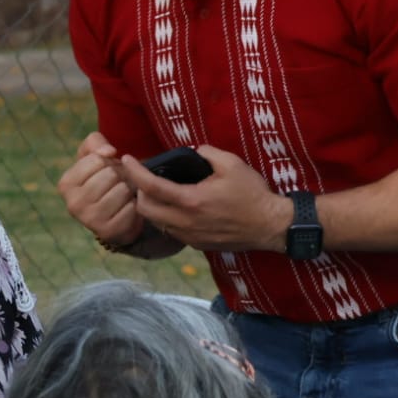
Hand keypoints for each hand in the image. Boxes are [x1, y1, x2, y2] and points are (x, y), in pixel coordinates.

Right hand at [57, 132, 142, 245]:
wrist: (114, 214)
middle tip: (116, 184)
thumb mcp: (93, 157)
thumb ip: (95, 143)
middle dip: (119, 176)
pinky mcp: (108, 232)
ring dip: (127, 190)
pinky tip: (127, 209)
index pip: (97, 159)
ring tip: (122, 195)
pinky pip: (131, 208)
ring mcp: (90, 220)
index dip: (107, 161)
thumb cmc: (102, 180)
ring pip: (122, 190)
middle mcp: (73, 204)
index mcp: (66, 184)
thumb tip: (108, 151)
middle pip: (110, 174)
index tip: (105, 171)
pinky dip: (134, 206)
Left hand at [119, 145, 291, 252]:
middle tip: (145, 178)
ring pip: (156, 223)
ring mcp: (190, 237)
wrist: (270, 226)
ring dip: (152, 207)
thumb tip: (193, 152)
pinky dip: (167, 218)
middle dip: (139, 192)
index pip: (151, 187)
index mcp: (191, 201)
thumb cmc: (252, 194)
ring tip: (158, 192)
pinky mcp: (197, 245)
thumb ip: (206, 153)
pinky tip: (178, 207)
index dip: (135, 172)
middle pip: (145, 210)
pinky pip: (171, 231)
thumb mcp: (231, 164)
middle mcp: (185, 222)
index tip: (127, 160)